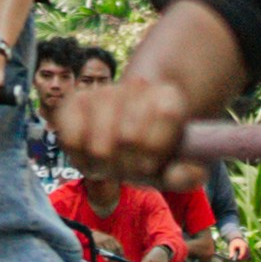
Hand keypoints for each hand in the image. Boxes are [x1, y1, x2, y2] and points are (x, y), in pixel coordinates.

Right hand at [48, 72, 192, 183]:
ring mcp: (104, 91)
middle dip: (128, 165)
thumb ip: (186, 175)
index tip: (151, 163)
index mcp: (169, 97)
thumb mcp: (173, 168)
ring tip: (111, 164)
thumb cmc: (151, 154)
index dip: (155, 154)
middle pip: (129, 139)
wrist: (127, 134)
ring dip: (105, 167)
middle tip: (129, 166)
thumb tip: (189, 172)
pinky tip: (90, 158)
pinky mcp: (74, 101)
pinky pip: (71, 140)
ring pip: (100, 147)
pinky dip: (80, 159)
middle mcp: (136, 86)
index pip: (164, 117)